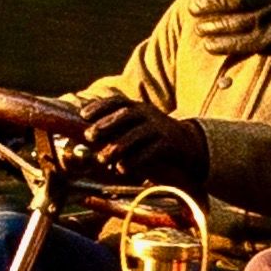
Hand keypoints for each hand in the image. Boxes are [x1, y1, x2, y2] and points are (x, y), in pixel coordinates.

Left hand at [72, 95, 209, 188]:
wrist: (187, 144)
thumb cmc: (152, 138)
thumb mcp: (135, 128)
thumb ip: (115, 131)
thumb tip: (86, 140)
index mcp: (138, 108)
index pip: (118, 101)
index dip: (100, 106)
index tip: (83, 115)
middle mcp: (148, 114)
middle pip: (127, 115)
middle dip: (106, 124)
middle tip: (89, 136)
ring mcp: (159, 128)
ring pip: (138, 134)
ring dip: (118, 146)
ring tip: (102, 159)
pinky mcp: (169, 144)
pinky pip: (152, 150)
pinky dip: (136, 160)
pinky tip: (122, 168)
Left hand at [182, 0, 270, 71]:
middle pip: (233, 0)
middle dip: (209, 2)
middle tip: (194, 5)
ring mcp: (270, 23)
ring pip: (231, 23)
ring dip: (210, 25)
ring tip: (199, 26)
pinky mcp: (269, 43)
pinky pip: (237, 44)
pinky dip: (220, 44)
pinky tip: (208, 44)